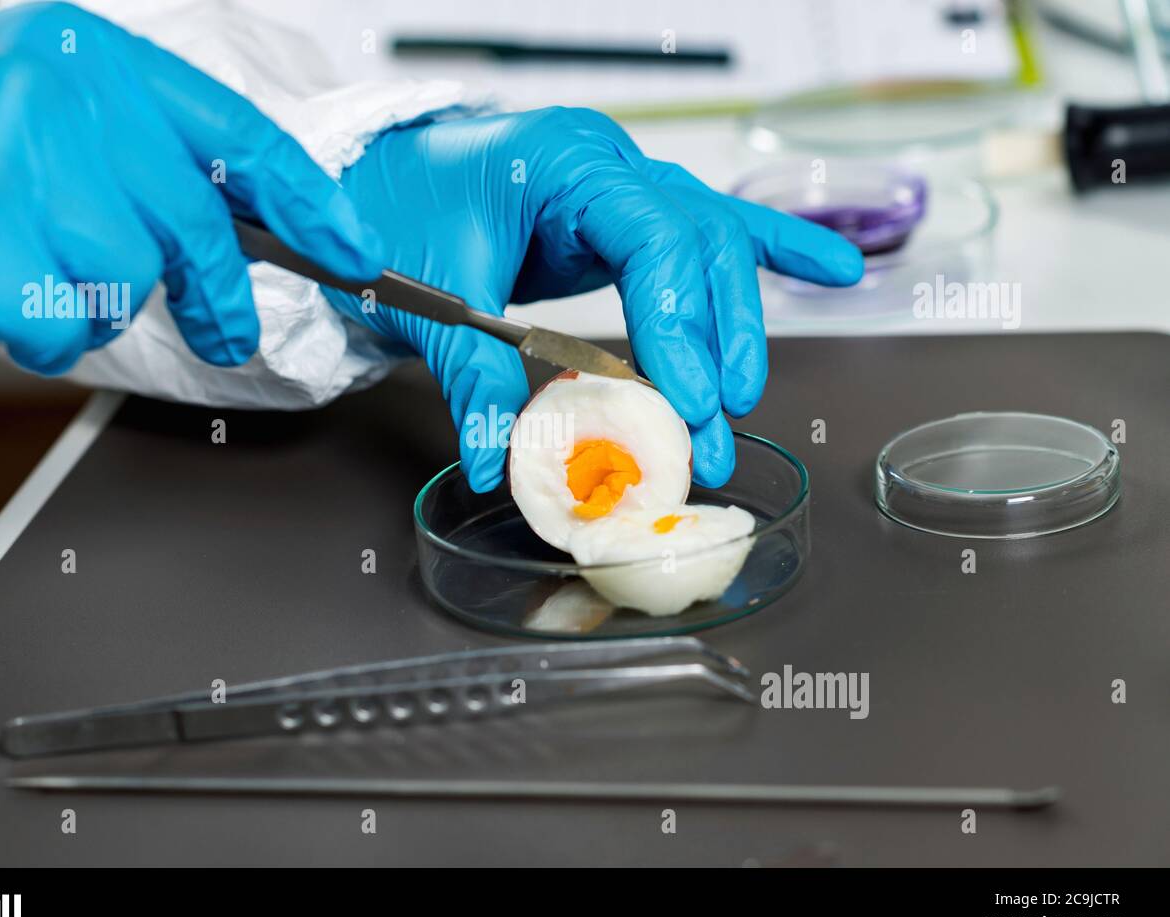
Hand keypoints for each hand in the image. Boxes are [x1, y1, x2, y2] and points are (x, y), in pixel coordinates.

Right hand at [0, 2, 382, 373]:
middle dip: (217, 295)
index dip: (309, 200)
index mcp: (85, 52)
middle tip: (225, 331)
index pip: (233, 132)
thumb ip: (137, 154)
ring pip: (124, 282)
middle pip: (192, 226)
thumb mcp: (39, 112)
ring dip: (90, 307)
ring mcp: (9, 162)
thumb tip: (240, 228)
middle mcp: (54, 92)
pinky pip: (60, 326)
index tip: (355, 249)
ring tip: (27, 274)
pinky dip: (36, 337)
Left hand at [321, 107, 862, 491]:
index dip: (679, 322)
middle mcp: (610, 168)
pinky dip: (776, 251)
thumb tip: (501, 462)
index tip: (689, 398)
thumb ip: (472, 377)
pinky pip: (714, 230)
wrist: (375, 184)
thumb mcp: (430, 293)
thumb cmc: (398, 211)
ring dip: (736, 326)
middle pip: (700, 245)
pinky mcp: (627, 218)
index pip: (653, 236)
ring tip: (740, 401)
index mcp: (566, 161)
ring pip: (714, 247)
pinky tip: (835, 270)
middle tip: (711, 424)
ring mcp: (626, 188)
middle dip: (715, 342)